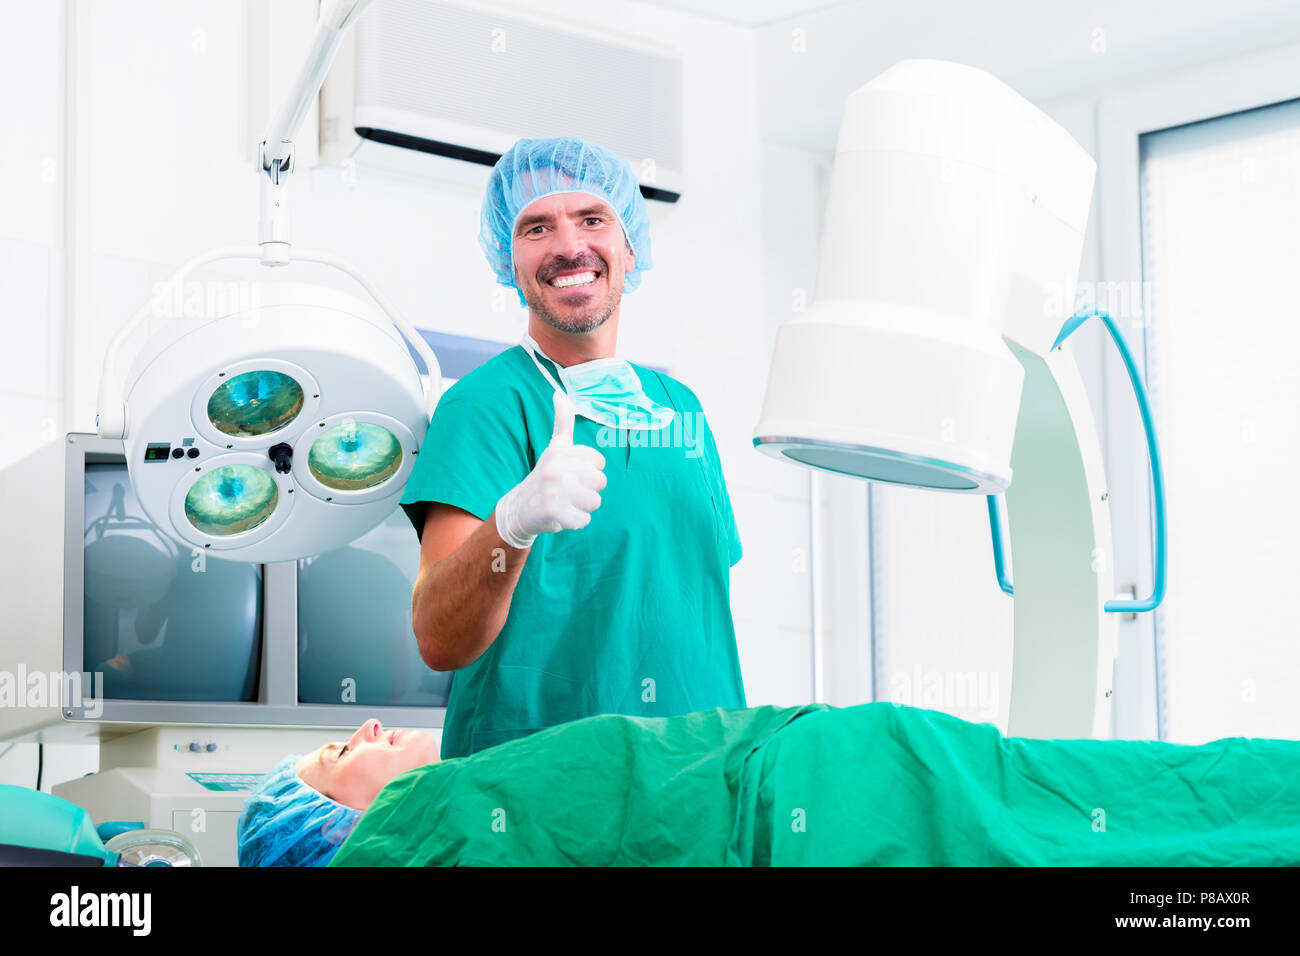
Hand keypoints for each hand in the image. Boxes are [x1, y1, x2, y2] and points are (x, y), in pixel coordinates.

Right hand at [495, 391, 606, 548]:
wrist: (519, 509)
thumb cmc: (544, 475)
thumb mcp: (554, 447)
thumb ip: (562, 421)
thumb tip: (559, 392)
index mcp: (560, 452)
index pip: (599, 462)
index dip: (588, 471)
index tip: (571, 473)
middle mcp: (557, 469)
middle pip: (600, 482)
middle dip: (588, 490)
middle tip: (568, 491)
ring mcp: (555, 491)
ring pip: (595, 502)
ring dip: (583, 507)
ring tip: (565, 502)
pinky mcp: (554, 513)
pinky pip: (584, 520)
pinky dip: (575, 522)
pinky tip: (561, 515)